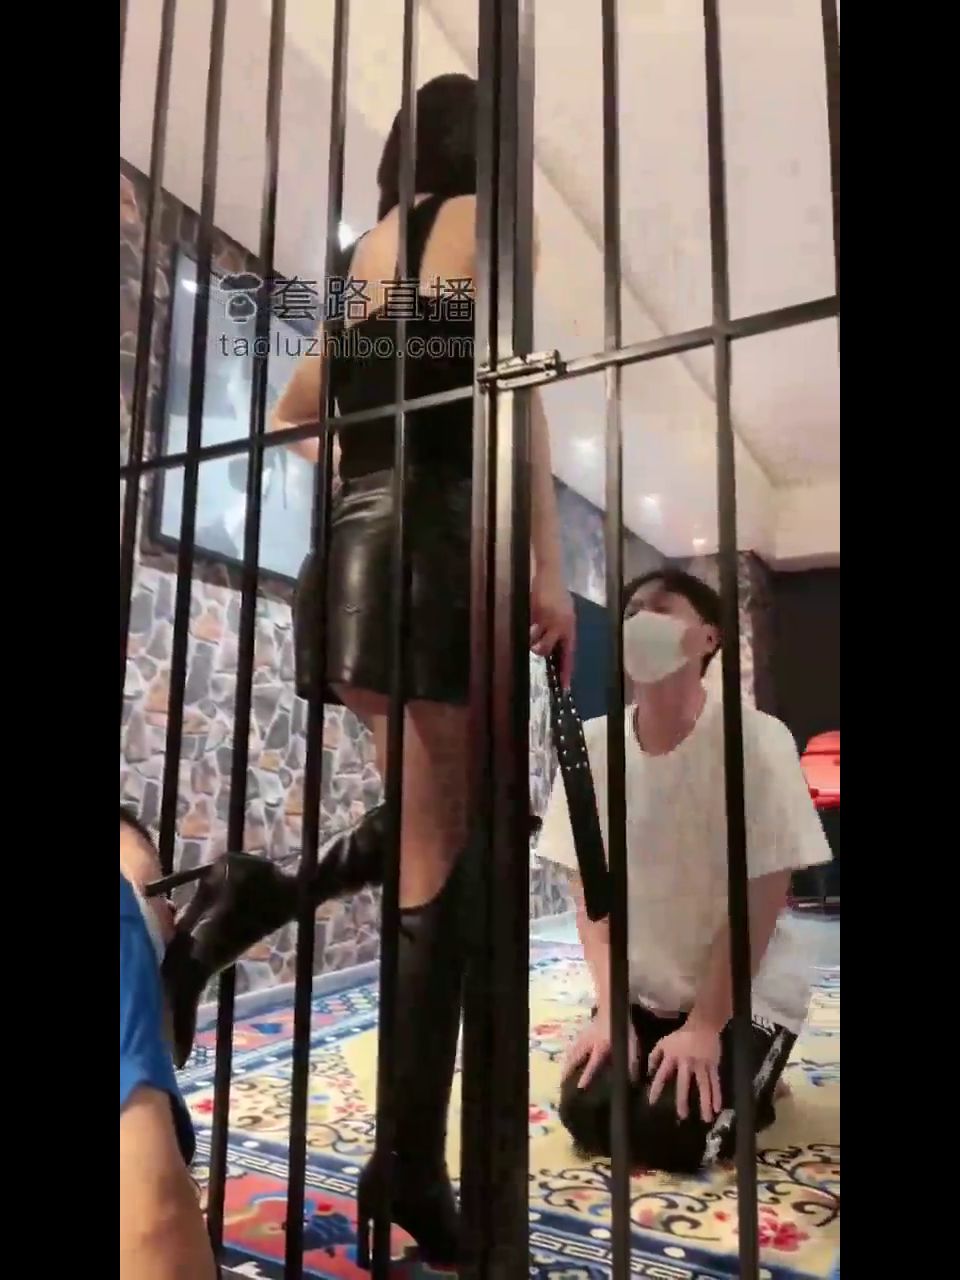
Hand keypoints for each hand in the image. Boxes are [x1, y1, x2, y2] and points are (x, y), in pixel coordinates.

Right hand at [530, 568, 575, 686]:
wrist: (551, 573)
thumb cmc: (556, 594)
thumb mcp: (564, 613)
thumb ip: (561, 629)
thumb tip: (554, 646)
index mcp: (570, 627)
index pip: (569, 653)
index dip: (566, 669)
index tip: (563, 686)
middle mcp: (562, 625)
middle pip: (546, 650)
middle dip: (538, 649)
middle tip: (534, 642)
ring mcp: (550, 618)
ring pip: (536, 640)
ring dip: (530, 637)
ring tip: (531, 626)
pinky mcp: (538, 611)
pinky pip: (529, 627)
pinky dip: (527, 623)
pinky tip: (530, 613)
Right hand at [562, 1009, 639, 1089]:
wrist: (612, 1005)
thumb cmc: (622, 1026)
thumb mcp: (631, 1045)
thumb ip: (631, 1062)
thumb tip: (632, 1079)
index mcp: (601, 1048)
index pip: (592, 1065)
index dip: (586, 1076)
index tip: (579, 1087)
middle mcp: (589, 1044)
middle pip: (575, 1058)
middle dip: (568, 1070)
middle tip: (561, 1081)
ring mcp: (585, 1037)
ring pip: (572, 1051)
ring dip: (567, 1061)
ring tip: (562, 1072)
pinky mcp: (584, 1032)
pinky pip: (574, 1044)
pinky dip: (569, 1052)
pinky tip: (568, 1056)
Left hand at [647, 1023, 722, 1122]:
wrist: (702, 1025)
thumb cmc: (681, 1036)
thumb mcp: (664, 1042)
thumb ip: (655, 1056)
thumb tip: (649, 1071)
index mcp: (672, 1056)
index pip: (662, 1074)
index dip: (657, 1087)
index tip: (652, 1102)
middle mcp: (686, 1062)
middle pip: (684, 1083)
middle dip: (683, 1099)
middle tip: (682, 1115)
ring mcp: (701, 1064)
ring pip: (703, 1085)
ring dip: (705, 1102)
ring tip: (706, 1119)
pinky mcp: (713, 1064)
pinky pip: (715, 1081)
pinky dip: (717, 1095)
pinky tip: (717, 1108)